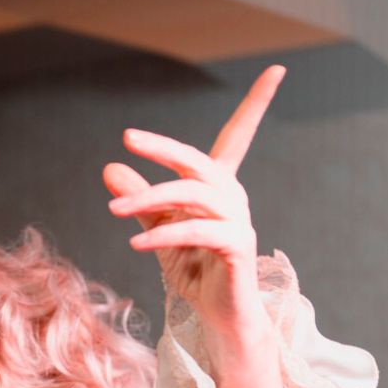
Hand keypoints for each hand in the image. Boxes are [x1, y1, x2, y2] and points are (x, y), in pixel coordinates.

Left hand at [103, 64, 285, 335]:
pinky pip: (198, 230)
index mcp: (220, 187)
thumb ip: (140, 200)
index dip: (257, 103)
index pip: (239, 135)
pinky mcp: (237, 247)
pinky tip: (135, 243)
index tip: (279, 69)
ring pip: (193, 195)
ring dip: (149, 198)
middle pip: (198, 160)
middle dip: (163, 147)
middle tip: (128, 138)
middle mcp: (233, 197)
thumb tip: (109, 167)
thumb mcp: (158, 231)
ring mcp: (239, 221)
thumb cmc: (195, 272)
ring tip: (113, 211)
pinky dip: (163, 234)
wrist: (218, 318)